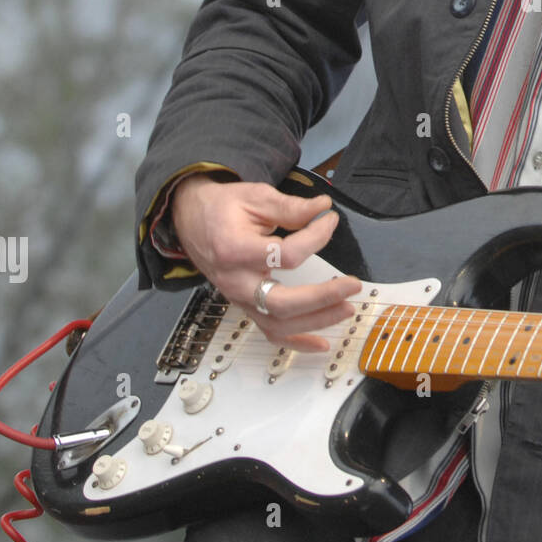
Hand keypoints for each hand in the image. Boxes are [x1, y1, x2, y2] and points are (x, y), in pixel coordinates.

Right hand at [170, 174, 359, 351]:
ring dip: (316, 321)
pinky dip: (297, 342)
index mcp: (234, 250)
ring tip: (346, 308)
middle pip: (281, 302)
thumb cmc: (220, 208)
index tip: (329, 221)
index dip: (315, 237)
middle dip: (322, 297)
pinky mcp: (245, 306)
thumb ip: (290, 207)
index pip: (284, 254)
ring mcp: (239, 299)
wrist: (190, 220)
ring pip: (278, 324)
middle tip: (351, 286)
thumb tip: (322, 208)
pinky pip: (270, 332)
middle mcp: (235, 281)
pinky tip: (321, 344)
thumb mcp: (255, 197)